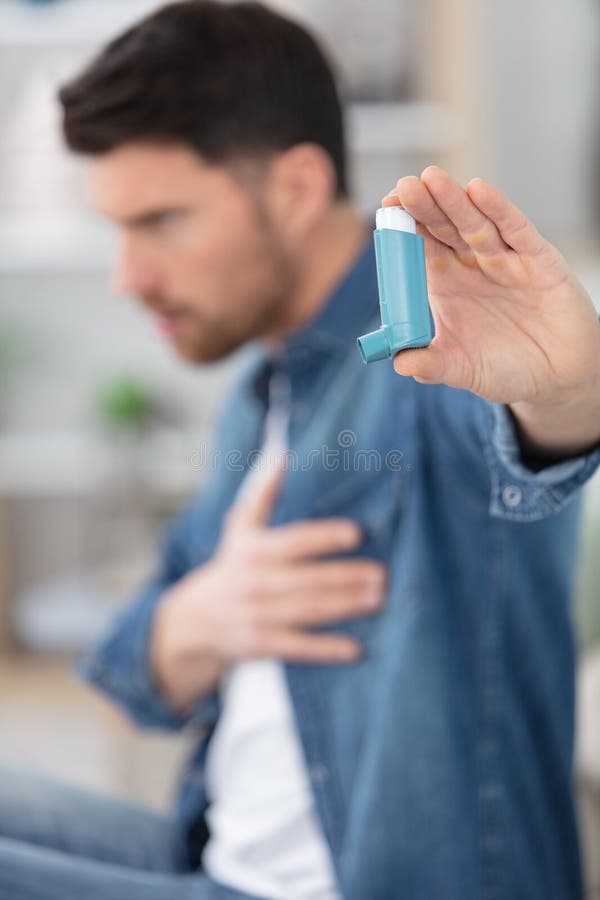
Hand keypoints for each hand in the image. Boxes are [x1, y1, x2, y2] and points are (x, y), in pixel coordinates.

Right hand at [150, 468, 385, 711]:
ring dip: (345, 606)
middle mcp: (254, 582)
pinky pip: (298, 647)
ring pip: (308, 611)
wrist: (194, 621)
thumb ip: (264, 493)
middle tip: (382, 573)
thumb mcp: (241, 527)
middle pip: (307, 579)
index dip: (325, 537)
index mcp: (252, 550)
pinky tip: (355, 649)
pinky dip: (326, 649)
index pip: (294, 541)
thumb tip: (284, 454)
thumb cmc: (231, 565)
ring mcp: (258, 616)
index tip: (356, 533)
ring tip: (378, 598)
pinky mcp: (263, 645)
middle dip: (346, 576)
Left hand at [384, 166, 599, 406]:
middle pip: (444, 228)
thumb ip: (432, 365)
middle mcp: (473, 266)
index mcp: (448, 284)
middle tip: (404, 185)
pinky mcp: (539, 260)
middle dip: (425, 206)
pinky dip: (498, 210)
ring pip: (476, 223)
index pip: (421, 247)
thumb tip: (399, 364)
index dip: (405, 228)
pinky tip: (479, 191)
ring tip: (432, 179)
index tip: (386, 210)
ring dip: (454, 201)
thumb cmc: (507, 370)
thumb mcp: (463, 370)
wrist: (557, 378)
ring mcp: (505, 259)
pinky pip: (516, 230)